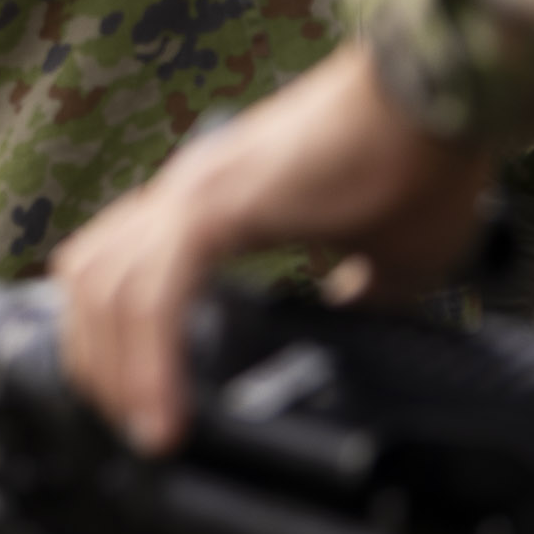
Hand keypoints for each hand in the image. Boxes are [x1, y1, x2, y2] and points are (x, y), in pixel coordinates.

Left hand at [52, 43, 490, 454]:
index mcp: (210, 200)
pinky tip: (169, 411)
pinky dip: (151, 356)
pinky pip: (158, 291)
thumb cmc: (424, 166)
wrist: (444, 101)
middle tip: (136, 429)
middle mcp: (185, 191)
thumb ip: (356, 293)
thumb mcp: (387, 256)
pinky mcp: (218, 205)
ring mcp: (194, 192)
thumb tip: (349, 328)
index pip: (117, 269)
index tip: (145, 404)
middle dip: (97, 364)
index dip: (113, 341)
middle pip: (89, 280)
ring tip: (150, 432)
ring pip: (107, 288)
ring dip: (116, 370)